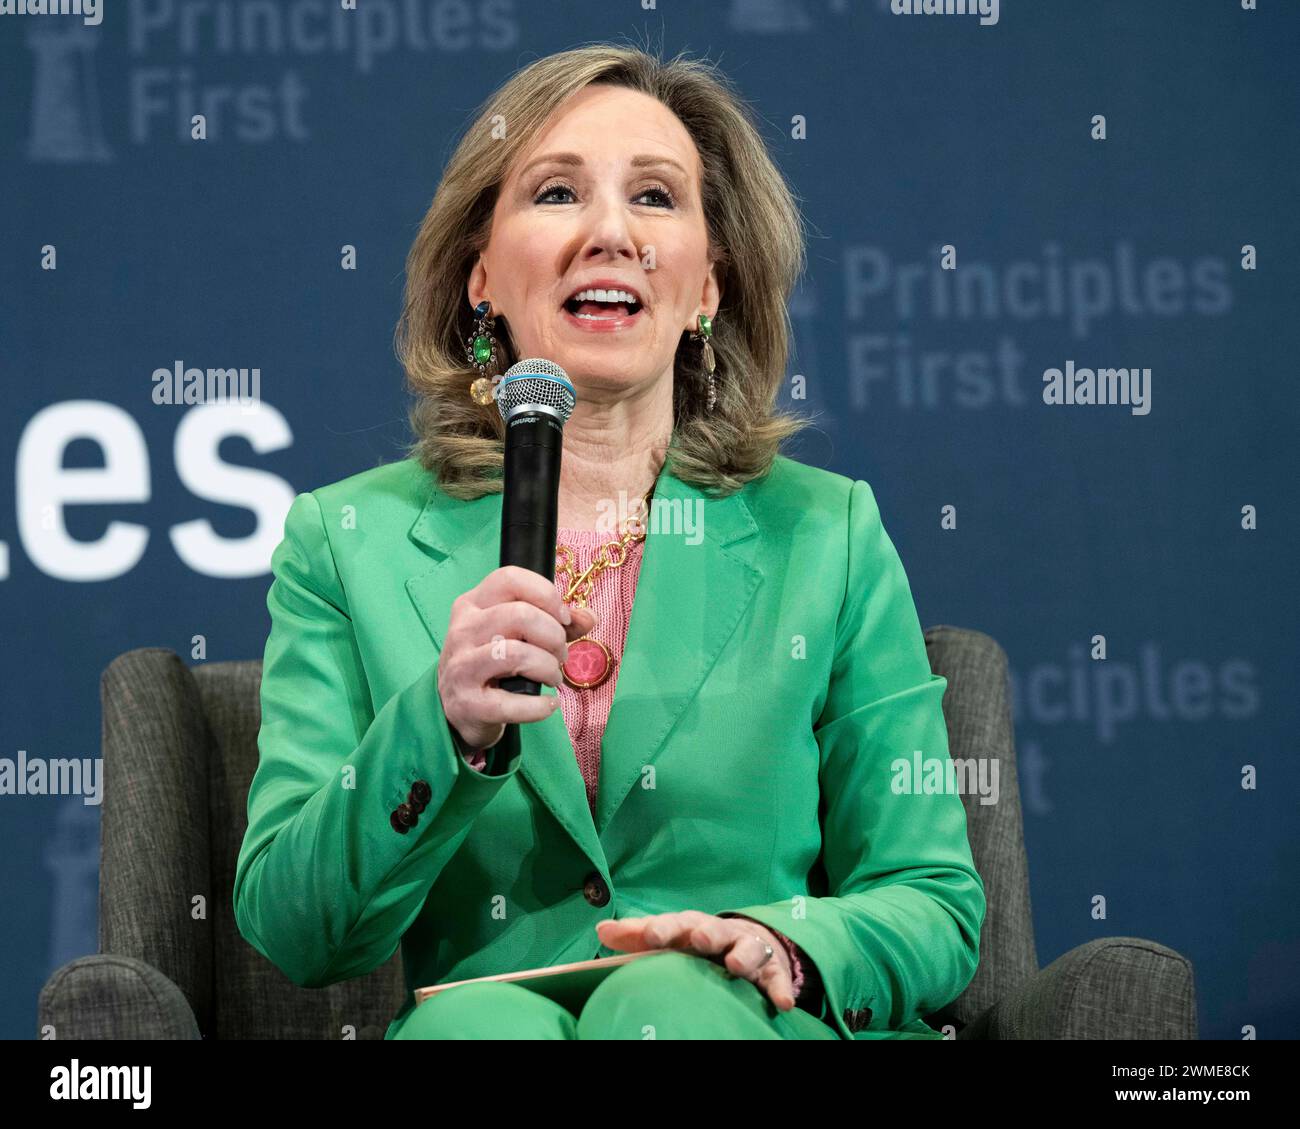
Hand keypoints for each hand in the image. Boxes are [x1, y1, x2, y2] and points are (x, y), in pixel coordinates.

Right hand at [438, 565, 596, 749]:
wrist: (457, 710)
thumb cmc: (491, 663)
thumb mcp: (516, 634)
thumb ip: (554, 622)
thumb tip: (589, 617)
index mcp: (473, 604)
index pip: (510, 579)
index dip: (546, 594)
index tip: (563, 618)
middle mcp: (463, 630)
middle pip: (520, 616)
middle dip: (554, 637)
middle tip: (560, 655)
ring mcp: (462, 667)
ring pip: (516, 654)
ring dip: (548, 668)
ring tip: (553, 677)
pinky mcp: (468, 704)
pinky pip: (512, 703)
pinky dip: (539, 706)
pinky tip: (548, 704)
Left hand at [596, 910, 798, 1010]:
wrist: (750, 939)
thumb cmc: (698, 943)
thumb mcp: (670, 937)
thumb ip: (637, 936)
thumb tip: (601, 928)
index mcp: (691, 926)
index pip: (674, 924)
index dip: (662, 929)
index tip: (650, 937)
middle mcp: (719, 933)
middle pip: (712, 929)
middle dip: (706, 932)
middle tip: (698, 939)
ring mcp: (747, 949)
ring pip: (747, 948)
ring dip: (742, 954)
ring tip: (736, 964)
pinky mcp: (771, 969)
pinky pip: (777, 977)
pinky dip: (781, 988)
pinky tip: (783, 1002)